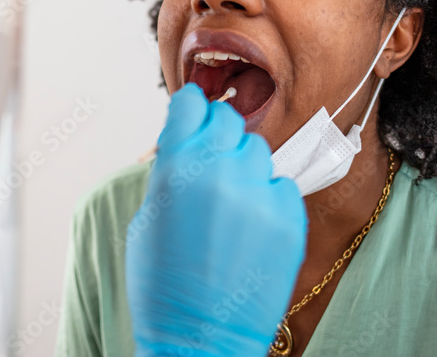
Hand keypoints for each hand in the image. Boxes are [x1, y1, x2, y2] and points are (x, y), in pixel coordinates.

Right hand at [126, 83, 307, 356]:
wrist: (199, 337)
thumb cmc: (164, 285)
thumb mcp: (148, 217)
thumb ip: (169, 171)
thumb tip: (184, 142)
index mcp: (176, 166)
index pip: (191, 103)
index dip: (190, 111)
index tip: (193, 117)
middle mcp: (219, 170)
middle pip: (227, 120)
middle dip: (217, 137)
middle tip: (211, 165)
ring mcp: (257, 192)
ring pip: (257, 150)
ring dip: (244, 167)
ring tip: (232, 205)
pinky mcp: (288, 216)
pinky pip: (280, 185)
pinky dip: (268, 198)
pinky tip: (251, 228)